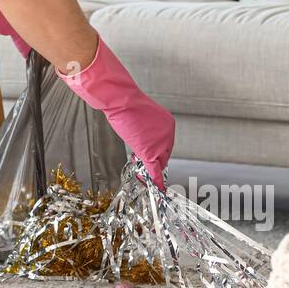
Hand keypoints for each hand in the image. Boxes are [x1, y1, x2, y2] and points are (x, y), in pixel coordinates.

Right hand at [56, 35, 174, 190]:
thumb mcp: (137, 116)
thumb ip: (144, 129)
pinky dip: (155, 179)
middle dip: (154, 161)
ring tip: (144, 174)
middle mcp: (168, 133)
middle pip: (164, 154)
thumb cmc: (124, 104)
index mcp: (167, 122)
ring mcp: (161, 142)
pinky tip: (156, 186)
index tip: (152, 159)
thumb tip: (139, 135)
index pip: (165, 143)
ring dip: (150, 168)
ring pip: (158, 161)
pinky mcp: (151, 151)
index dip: (157, 152)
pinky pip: (154, 169)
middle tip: (145, 167)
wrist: (120, 101)